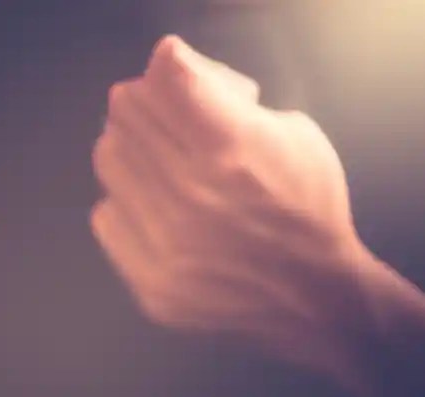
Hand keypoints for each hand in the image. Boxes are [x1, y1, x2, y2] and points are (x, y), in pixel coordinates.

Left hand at [91, 36, 424, 392]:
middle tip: (178, 123)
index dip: (173, 69)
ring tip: (167, 165)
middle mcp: (190, 195)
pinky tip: (162, 211)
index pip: (163, 75)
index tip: (183, 82)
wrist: (317, 298)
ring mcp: (165, 244)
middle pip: (128, 111)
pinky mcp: (151, 282)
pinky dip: (130, 204)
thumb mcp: (292, 132)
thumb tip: (176, 76)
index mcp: (230, 150)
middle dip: (155, 105)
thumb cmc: (309, 210)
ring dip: (135, 151)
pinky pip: (107, 216)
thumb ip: (227, 98)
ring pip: (109, 159)